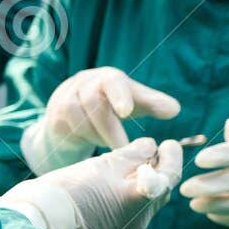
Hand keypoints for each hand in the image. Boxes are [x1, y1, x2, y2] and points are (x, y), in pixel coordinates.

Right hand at [0, 138, 183, 228]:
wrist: (40, 219)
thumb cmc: (71, 187)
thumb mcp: (105, 163)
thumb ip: (135, 153)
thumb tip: (152, 146)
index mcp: (140, 200)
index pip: (169, 176)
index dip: (172, 157)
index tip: (169, 142)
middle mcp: (140, 222)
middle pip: (159, 192)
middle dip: (158, 171)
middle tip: (153, 151)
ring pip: (145, 204)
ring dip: (142, 185)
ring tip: (131, 167)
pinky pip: (130, 215)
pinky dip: (128, 199)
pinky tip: (115, 188)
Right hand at [22, 67, 181, 173]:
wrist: (71, 117)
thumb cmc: (111, 108)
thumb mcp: (134, 104)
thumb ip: (153, 104)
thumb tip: (175, 109)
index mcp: (107, 78)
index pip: (112, 81)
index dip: (119, 95)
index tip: (127, 112)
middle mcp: (83, 83)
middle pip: (93, 102)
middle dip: (111, 128)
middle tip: (125, 149)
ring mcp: (65, 99)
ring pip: (79, 118)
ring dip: (99, 135)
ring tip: (112, 147)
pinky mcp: (54, 118)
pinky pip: (69, 130)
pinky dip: (86, 139)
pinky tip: (97, 144)